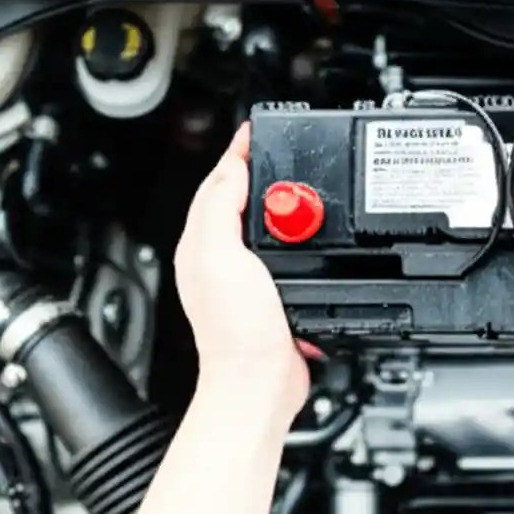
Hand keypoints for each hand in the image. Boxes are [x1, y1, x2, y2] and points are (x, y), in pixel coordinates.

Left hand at [174, 123, 309, 413]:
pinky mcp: (272, 298)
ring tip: (302, 184)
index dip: (239, 153)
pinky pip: (285, 257)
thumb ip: (221, 206)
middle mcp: (219, 258)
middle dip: (262, 171)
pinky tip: (312, 240)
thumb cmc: (237, 331)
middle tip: (285, 150)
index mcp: (201, 242)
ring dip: (283, 205)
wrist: (260, 383)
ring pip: (264, 227)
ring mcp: (246, 279)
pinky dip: (299, 242)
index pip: (219, 182)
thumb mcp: (219, 254)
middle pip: (242, 200)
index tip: (259, 130)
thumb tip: (234, 166)